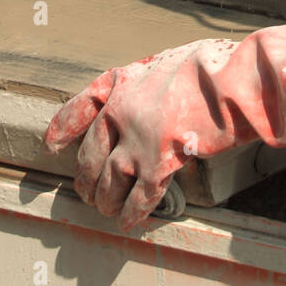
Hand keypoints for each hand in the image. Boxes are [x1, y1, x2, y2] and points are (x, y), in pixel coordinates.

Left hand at [43, 11, 285, 228]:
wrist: (232, 82)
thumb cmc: (212, 67)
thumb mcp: (171, 63)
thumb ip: (154, 84)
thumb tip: (157, 98)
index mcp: (123, 81)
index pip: (83, 104)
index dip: (64, 126)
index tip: (52, 143)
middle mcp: (121, 112)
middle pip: (91, 152)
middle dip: (85, 177)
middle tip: (83, 191)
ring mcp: (136, 141)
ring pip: (108, 180)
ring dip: (104, 199)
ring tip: (104, 210)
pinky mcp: (157, 165)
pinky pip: (138, 196)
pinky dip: (132, 212)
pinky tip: (128, 222)